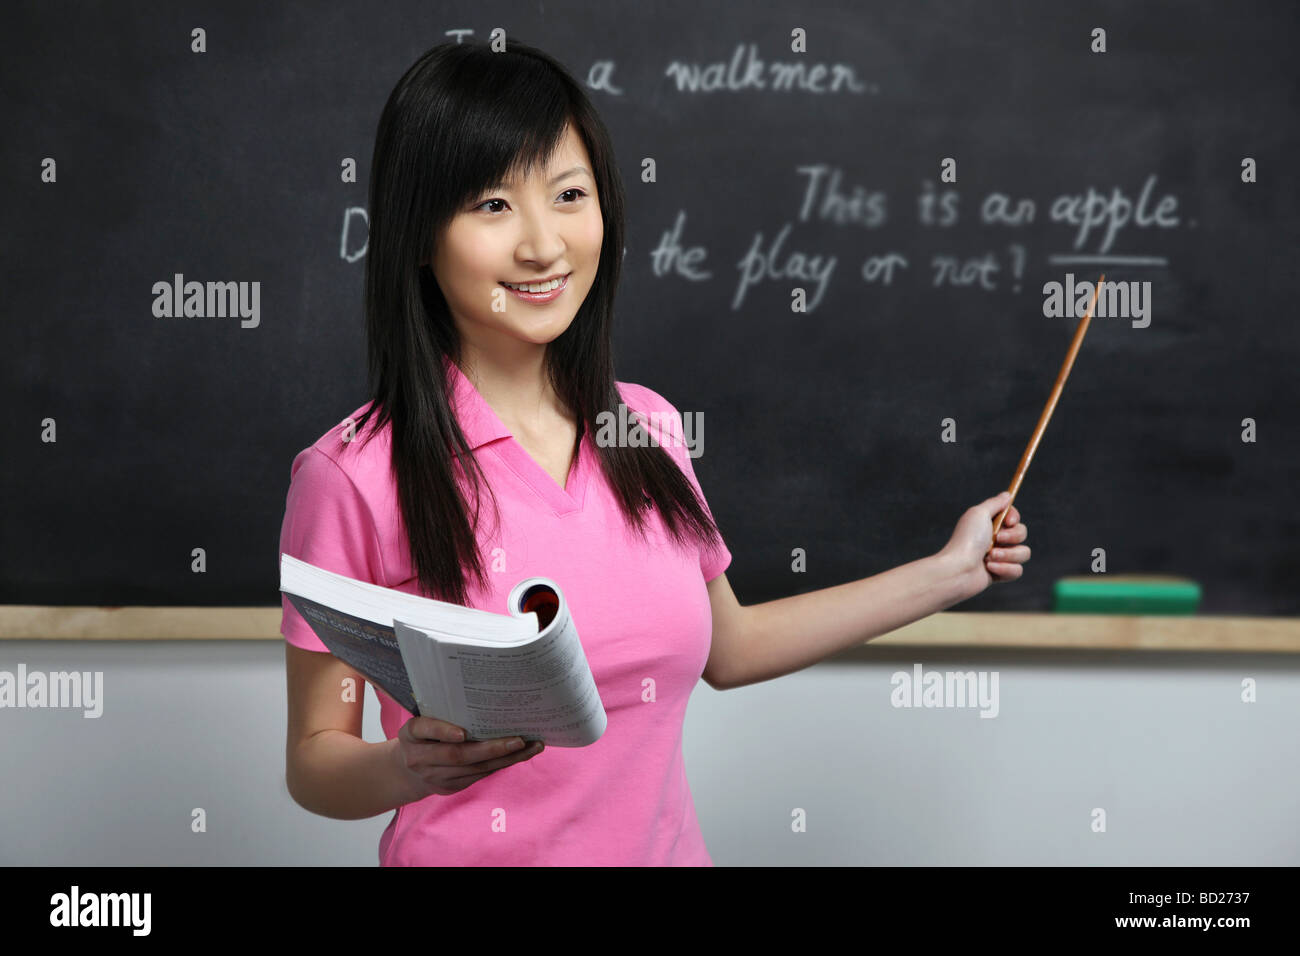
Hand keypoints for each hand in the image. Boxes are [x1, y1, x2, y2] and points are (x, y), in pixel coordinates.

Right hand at [393, 716, 542, 798]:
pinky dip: (502, 764)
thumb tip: (480, 695)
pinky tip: (521, 755)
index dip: (443, 731)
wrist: (404, 772)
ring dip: (506, 758)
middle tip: (519, 739)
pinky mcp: (451, 787)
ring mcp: (436, 777)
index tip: (463, 733)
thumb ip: (439, 713)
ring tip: (532, 746)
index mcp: (411, 734)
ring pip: (475, 768)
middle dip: (491, 748)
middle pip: (458, 755)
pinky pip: (480, 776)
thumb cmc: (420, 737)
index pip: (424, 729)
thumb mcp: (419, 722)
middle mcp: (420, 758)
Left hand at [938, 491, 1030, 596]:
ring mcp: (999, 556)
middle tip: (997, 539)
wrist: (958, 569)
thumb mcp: (979, 514)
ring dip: (1008, 555)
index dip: (1014, 518)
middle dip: (1012, 537)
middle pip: (1022, 533)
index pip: (1013, 517)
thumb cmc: (967, 540)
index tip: (1008, 521)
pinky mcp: (1000, 573)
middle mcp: (996, 539)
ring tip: (989, 557)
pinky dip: (1005, 569)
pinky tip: (989, 569)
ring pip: (1023, 553)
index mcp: (989, 524)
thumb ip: (995, 503)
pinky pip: (1017, 570)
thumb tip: (1007, 495)